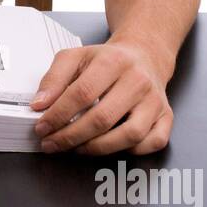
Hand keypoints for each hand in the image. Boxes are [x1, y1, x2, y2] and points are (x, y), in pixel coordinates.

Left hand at [30, 36, 172, 155]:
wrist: (144, 55)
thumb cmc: (107, 60)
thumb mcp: (75, 57)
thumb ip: (54, 78)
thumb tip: (39, 104)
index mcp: (113, 62)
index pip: (82, 93)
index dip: (58, 115)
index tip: (42, 128)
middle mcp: (138, 81)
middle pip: (103, 118)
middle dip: (71, 137)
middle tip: (52, 144)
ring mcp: (155, 101)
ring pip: (130, 135)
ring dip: (98, 148)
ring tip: (77, 148)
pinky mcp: (166, 116)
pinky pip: (153, 142)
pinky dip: (132, 151)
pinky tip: (111, 146)